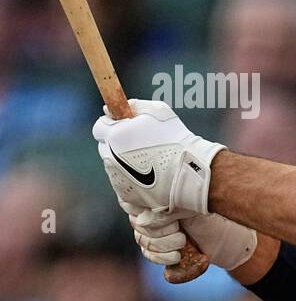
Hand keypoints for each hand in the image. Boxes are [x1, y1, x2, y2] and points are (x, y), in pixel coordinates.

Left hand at [93, 99, 224, 216]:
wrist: (191, 171)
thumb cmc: (177, 139)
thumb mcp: (157, 111)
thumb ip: (133, 106)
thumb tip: (113, 109)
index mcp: (114, 135)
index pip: (100, 127)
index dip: (112, 125)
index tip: (125, 127)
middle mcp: (110, 157)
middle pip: (105, 148)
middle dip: (118, 145)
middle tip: (141, 145)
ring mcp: (116, 178)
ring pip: (114, 167)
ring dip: (125, 163)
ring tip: (150, 162)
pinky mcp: (127, 195)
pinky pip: (123, 184)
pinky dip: (132, 180)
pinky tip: (150, 177)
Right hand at [132, 209, 256, 270]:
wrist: (229, 236)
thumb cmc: (214, 213)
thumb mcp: (195, 203)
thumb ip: (171, 205)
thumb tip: (144, 219)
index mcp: (156, 194)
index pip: (132, 201)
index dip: (145, 211)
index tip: (169, 217)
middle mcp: (150, 210)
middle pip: (139, 224)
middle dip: (160, 231)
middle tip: (181, 232)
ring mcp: (153, 230)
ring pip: (143, 240)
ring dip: (164, 244)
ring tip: (183, 243)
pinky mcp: (158, 248)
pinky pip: (148, 254)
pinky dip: (161, 257)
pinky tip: (176, 256)